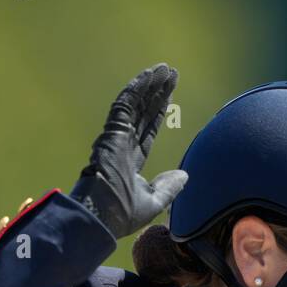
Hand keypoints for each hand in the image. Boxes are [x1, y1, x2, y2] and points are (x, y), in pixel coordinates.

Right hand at [69, 62, 188, 239]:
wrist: (101, 218)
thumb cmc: (122, 216)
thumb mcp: (153, 202)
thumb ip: (168, 187)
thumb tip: (185, 175)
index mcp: (129, 162)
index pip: (147, 132)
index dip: (158, 114)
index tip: (169, 98)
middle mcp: (122, 146)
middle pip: (143, 113)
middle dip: (157, 94)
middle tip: (170, 74)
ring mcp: (116, 138)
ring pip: (135, 105)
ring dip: (150, 86)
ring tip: (164, 69)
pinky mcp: (112, 131)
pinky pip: (125, 104)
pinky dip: (137, 88)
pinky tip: (149, 74)